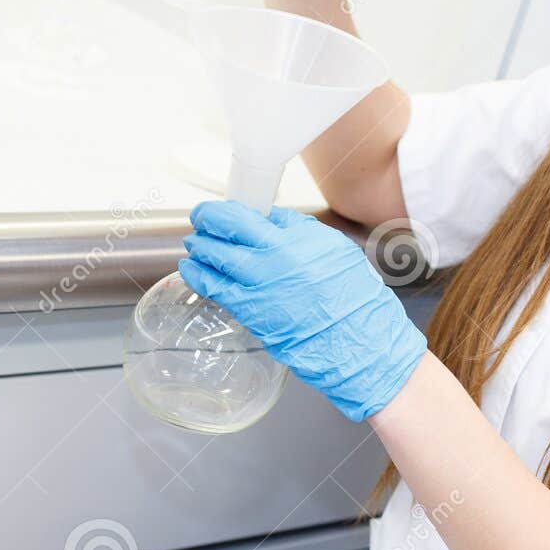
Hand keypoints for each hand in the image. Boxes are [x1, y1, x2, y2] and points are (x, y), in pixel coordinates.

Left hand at [178, 201, 425, 421]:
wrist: (358, 337)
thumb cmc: (352, 294)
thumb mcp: (333, 248)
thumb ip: (299, 231)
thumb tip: (273, 220)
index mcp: (290, 242)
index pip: (240, 218)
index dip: (218, 212)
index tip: (211, 211)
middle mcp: (268, 264)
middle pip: (222, 238)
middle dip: (204, 229)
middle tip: (198, 225)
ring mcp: (257, 291)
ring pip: (213, 264)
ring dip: (198, 252)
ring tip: (193, 247)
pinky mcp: (251, 315)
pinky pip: (216, 292)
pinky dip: (200, 279)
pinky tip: (192, 272)